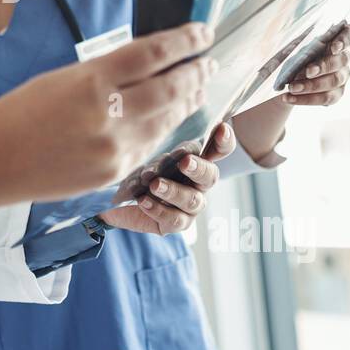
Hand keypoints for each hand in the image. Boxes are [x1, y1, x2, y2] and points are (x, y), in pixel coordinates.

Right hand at [0, 22, 217, 216]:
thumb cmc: (20, 114)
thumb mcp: (62, 78)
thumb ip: (106, 73)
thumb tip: (149, 63)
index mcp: (90, 81)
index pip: (153, 54)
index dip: (185, 41)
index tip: (203, 33)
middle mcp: (107, 115)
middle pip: (171, 87)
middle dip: (196, 72)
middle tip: (208, 62)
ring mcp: (114, 148)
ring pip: (167, 119)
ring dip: (188, 101)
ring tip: (198, 88)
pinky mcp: (114, 173)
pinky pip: (151, 145)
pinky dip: (166, 127)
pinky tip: (173, 117)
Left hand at [97, 122, 236, 233]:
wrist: (125, 200)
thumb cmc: (143, 169)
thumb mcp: (146, 152)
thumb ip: (154, 140)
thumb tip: (168, 126)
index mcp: (197, 160)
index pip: (220, 149)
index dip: (224, 140)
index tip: (221, 129)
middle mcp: (199, 183)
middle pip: (210, 176)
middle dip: (198, 168)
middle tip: (184, 162)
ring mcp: (191, 205)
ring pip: (192, 200)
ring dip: (174, 191)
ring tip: (155, 185)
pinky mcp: (179, 222)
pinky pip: (175, 219)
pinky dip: (158, 210)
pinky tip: (144, 201)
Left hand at [282, 22, 349, 106]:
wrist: (289, 76)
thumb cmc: (297, 55)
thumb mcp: (296, 48)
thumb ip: (302, 48)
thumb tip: (299, 58)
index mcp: (337, 40)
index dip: (345, 40)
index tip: (334, 47)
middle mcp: (344, 58)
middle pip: (341, 61)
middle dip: (324, 66)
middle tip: (307, 72)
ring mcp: (343, 76)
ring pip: (333, 81)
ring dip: (311, 85)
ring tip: (292, 88)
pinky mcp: (337, 94)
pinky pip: (325, 98)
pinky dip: (306, 99)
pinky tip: (289, 98)